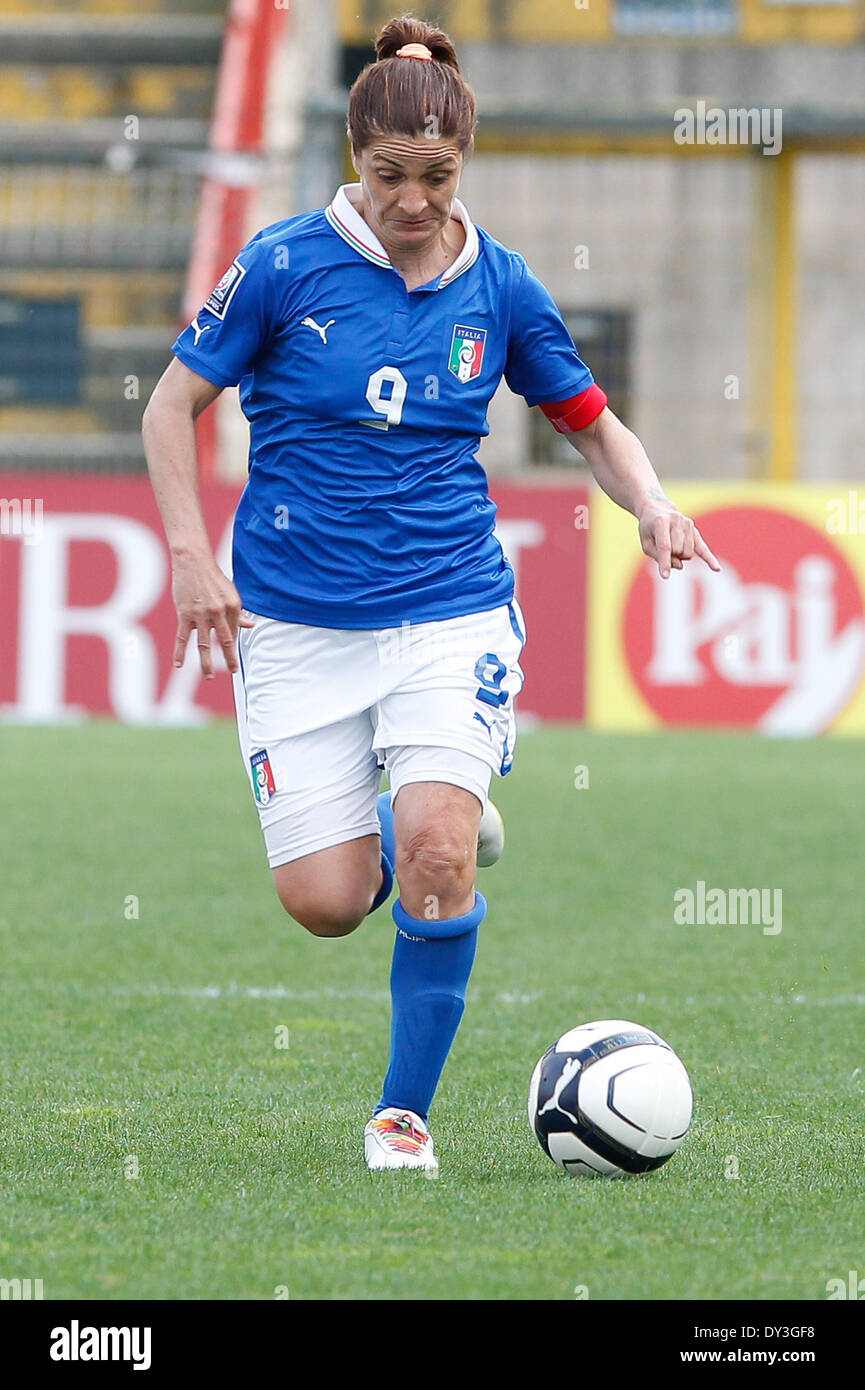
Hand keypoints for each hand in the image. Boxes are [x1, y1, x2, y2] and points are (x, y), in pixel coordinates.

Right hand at [171, 551, 253, 677]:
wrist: (193, 561)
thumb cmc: (212, 577)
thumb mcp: (230, 592)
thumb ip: (237, 612)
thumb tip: (250, 626)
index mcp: (233, 605)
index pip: (234, 630)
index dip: (232, 643)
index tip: (230, 654)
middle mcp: (219, 611)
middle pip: (225, 641)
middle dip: (229, 659)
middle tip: (232, 672)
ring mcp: (201, 614)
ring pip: (203, 643)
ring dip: (206, 662)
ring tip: (208, 677)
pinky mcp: (185, 614)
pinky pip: (183, 637)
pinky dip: (180, 652)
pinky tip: (179, 664)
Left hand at [638, 493, 720, 579]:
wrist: (657, 510)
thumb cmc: (649, 529)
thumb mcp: (646, 543)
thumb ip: (658, 556)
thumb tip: (680, 566)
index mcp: (661, 522)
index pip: (665, 546)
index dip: (665, 562)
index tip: (665, 576)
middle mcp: (677, 520)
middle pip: (677, 551)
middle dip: (669, 556)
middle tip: (662, 548)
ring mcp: (687, 524)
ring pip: (687, 553)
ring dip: (678, 556)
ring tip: (671, 545)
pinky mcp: (694, 530)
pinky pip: (703, 548)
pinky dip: (709, 559)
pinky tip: (716, 569)